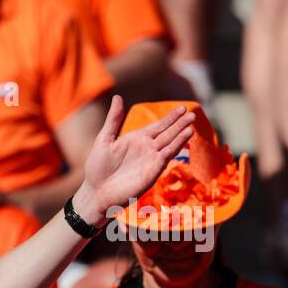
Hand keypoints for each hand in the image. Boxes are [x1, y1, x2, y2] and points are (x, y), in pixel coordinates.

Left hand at [74, 95, 193, 221]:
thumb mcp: (104, 139)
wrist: (96, 192)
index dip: (170, 117)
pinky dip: (175, 147)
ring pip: (170, 143)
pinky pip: (166, 156)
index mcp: (137, 139)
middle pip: (168, 133)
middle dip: (180, 123)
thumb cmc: (97, 168)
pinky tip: (184, 138)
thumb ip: (113, 119)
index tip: (182, 108)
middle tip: (192, 113)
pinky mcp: (153, 170)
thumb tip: (118, 96)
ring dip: (181, 135)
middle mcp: (147, 148)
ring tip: (191, 124)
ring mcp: (151, 159)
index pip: (158, 125)